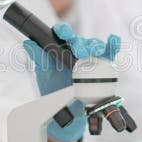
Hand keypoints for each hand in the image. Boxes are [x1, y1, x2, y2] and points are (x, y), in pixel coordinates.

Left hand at [23, 23, 119, 141]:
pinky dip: (113, 45)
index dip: (63, 30)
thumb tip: (28, 43)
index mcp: (62, 48)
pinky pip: (110, 54)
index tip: (62, 34)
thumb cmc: (54, 89)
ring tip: (92, 53)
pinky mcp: (104, 67)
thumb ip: (38, 58)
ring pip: (95, 45)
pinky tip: (113, 40)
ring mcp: (91, 58)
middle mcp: (77, 51)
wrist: (64, 111)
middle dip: (80, 43)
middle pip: (81, 40)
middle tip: (78, 52)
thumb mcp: (43, 74)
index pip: (63, 33)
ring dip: (95, 46)